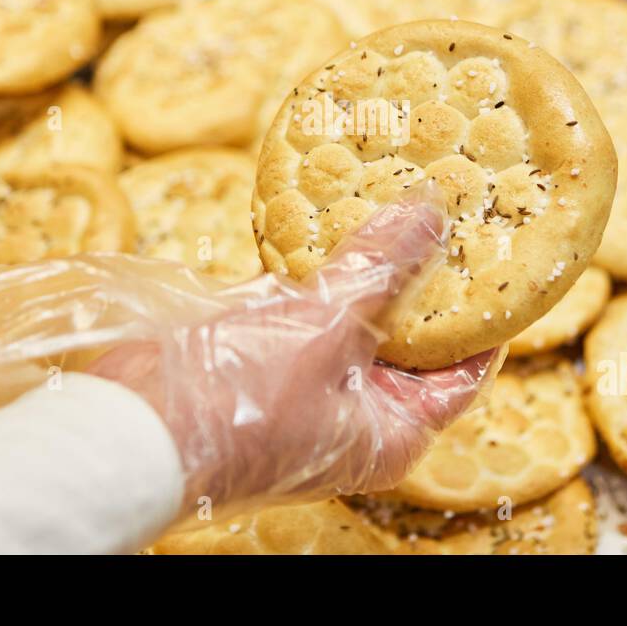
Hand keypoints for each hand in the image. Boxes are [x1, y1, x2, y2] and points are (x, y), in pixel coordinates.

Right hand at [0, 195, 493, 520]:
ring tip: (396, 196)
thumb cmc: (238, 402)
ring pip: (356, 315)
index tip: (496, 248)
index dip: (485, 308)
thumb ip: (381, 268)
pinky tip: (328, 216)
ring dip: (367, 263)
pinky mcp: (269, 359)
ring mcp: (312, 387)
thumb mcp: (324, 327)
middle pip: (411, 335)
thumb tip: (431, 213)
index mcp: (392, 429)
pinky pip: (308, 308)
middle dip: (420, 273)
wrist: (130, 429)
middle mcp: (359, 413)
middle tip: (445, 206)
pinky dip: (318, 268)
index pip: (465, 367)